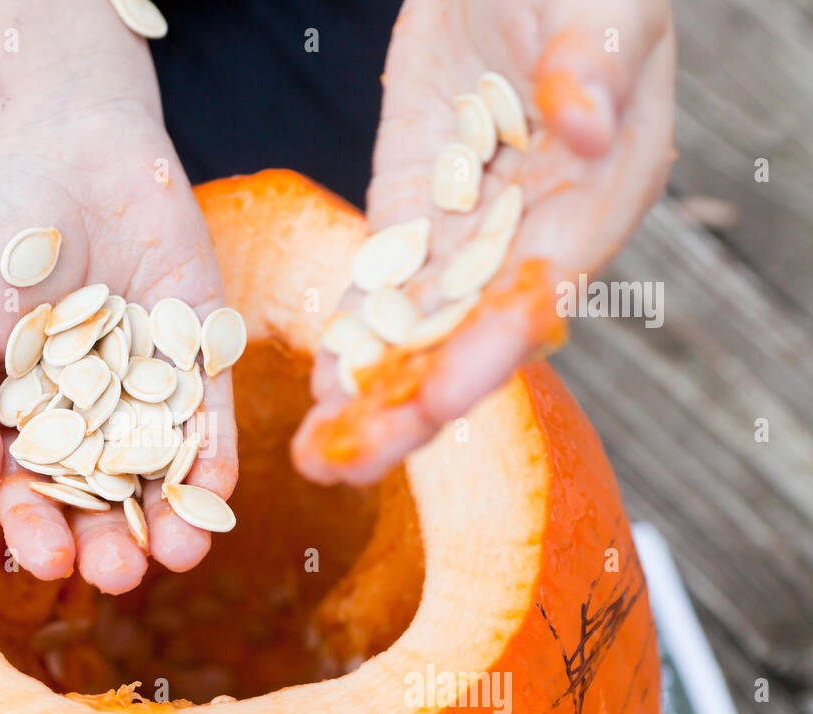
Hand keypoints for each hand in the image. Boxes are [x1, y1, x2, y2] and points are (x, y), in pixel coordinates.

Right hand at [0, 104, 235, 592]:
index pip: (33, 497)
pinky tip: (217, 491)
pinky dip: (216, 456)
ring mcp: (149, 397)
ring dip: (176, 519)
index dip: (40, 532)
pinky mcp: (200, 361)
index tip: (51, 558)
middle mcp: (91, 425)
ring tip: (182, 552)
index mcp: (25, 427)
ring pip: (165, 476)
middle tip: (122, 572)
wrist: (65, 152)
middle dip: (115, 543)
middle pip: (105, 503)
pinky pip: (211, 419)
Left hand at [293, 0, 674, 483]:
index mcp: (601, 195)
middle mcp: (538, 234)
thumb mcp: (601, 6)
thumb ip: (595, 66)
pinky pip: (385, 287)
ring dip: (374, 394)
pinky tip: (322, 391)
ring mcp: (471, 231)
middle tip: (349, 460)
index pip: (542, 290)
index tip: (435, 397)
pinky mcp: (416, 211)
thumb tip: (585, 130)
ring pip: (422, 328)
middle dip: (414, 404)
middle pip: (474, 336)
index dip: (489, 348)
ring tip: (320, 455)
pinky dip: (354, 338)